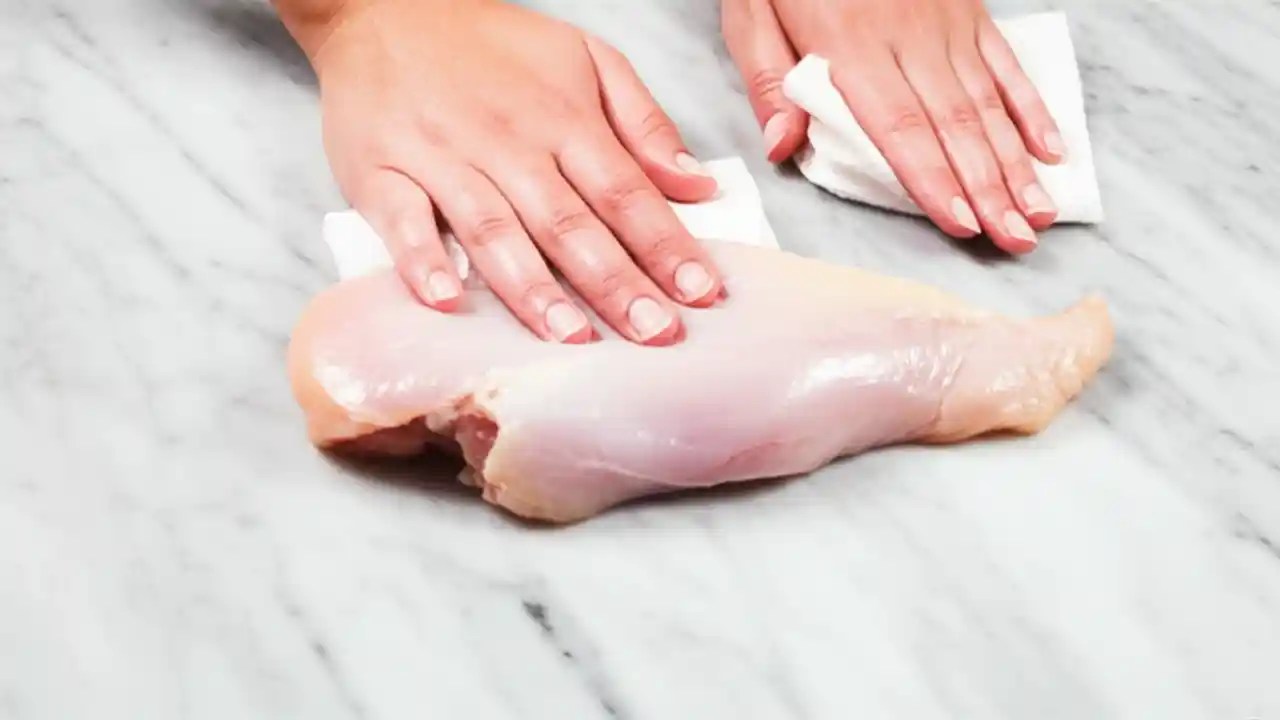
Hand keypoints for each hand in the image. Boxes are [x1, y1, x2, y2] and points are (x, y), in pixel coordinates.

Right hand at [280, 0, 722, 343]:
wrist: (380, 9)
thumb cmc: (487, 46)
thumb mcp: (584, 58)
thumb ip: (644, 123)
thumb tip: (697, 184)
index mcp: (563, 117)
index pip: (625, 191)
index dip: (665, 245)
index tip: (702, 294)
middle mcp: (507, 141)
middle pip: (568, 221)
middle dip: (615, 281)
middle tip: (654, 333)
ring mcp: (441, 157)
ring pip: (493, 229)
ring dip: (533, 287)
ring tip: (571, 335)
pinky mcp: (380, 172)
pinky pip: (402, 222)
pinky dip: (422, 261)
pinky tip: (447, 302)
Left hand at [723, 0, 1064, 252]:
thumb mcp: (751, 11)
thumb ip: (768, 78)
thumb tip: (781, 147)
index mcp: (850, 45)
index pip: (898, 126)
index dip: (931, 179)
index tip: (960, 224)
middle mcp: (908, 36)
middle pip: (954, 125)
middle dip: (989, 189)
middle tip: (1017, 241)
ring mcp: (945, 22)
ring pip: (987, 102)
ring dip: (1017, 162)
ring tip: (1039, 214)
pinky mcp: (968, 9)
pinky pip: (1005, 63)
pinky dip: (1032, 108)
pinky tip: (1054, 150)